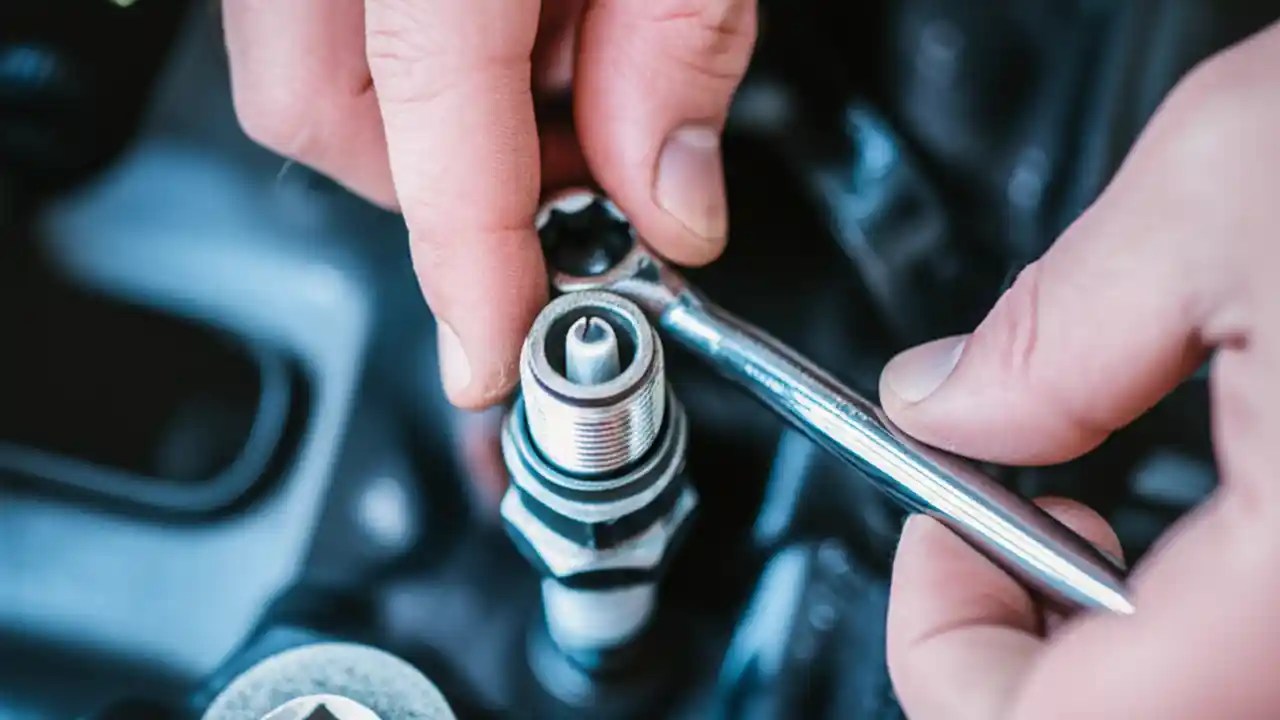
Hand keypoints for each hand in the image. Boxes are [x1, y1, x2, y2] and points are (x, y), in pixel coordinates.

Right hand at [222, 0, 755, 406]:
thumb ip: (676, 47)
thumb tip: (668, 200)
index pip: (425, 130)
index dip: (469, 270)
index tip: (497, 358)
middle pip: (323, 119)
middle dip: (451, 192)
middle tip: (577, 182)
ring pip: (317, 72)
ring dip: (447, 116)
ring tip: (566, 64)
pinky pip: (325, 15)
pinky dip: (423, 53)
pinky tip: (520, 16)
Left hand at [880, 21, 1279, 718]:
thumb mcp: (1225, 189)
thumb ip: (1057, 332)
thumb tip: (945, 405)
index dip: (948, 652)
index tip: (931, 538)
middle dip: (1024, 653)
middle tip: (989, 532)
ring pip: (1212, 701)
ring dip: (1111, 643)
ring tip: (1090, 525)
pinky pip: (1271, 652)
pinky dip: (1199, 618)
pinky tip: (1200, 529)